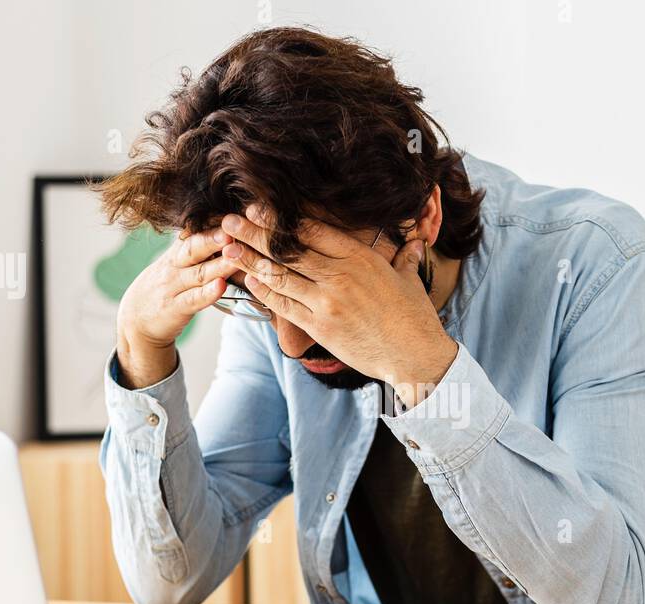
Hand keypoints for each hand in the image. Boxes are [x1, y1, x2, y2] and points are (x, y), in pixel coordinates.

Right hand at [115, 226, 239, 388]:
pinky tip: (221, 286)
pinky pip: (194, 299)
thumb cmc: (164, 287)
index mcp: (176, 253)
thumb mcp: (174, 263)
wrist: (136, 319)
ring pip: (198, 273)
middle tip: (233, 229)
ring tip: (236, 256)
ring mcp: (173, 287)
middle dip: (213, 238)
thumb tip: (222, 228)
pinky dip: (208, 293)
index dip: (212, 225)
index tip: (233, 216)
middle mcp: (174, 266)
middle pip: (194, 249)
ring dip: (219, 265)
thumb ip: (194, 249)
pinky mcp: (175, 308)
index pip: (194, 234)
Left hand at [220, 207, 457, 407]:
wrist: (415, 356)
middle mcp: (340, 276)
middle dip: (255, 233)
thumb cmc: (414, 318)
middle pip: (288, 249)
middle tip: (229, 221)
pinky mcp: (320, 327)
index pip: (312, 231)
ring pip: (280, 276)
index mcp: (360, 258)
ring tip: (228, 248)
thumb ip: (404, 258)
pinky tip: (249, 280)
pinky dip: (265, 292)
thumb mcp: (409, 280)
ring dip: (250, 260)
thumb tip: (415, 243)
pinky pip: (284, 306)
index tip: (259, 207)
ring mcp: (327, 302)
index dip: (281, 218)